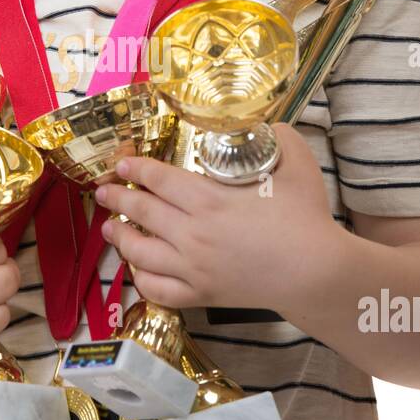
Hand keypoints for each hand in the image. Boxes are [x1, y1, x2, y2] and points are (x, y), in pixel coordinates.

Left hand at [93, 122, 341, 315]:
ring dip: (121, 239)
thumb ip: (277, 137)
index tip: (122, 165)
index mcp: (209, 200)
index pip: (158, 179)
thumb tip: (266, 124)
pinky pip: (160, 291)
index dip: (135, 170)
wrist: (316, 272)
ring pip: (141, 254)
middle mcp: (193, 234)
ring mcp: (194, 268)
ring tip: (110, 229)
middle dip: (117, 199)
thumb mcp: (296, 163)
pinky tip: (138, 270)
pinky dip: (143, 281)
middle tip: (102, 191)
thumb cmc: (306, 218)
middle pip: (142, 213)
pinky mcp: (203, 294)